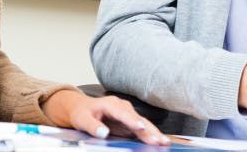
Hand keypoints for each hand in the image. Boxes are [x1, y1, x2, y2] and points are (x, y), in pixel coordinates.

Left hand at [42, 90, 169, 144]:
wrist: (83, 108)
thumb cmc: (83, 113)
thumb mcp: (82, 119)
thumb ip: (92, 126)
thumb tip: (104, 133)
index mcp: (111, 104)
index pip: (124, 113)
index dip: (132, 121)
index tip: (141, 128)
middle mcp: (123, 107)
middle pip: (138, 119)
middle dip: (149, 130)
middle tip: (159, 141)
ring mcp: (128, 114)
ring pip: (143, 124)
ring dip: (154, 133)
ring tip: (164, 142)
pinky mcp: (130, 122)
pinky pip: (142, 129)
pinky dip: (151, 135)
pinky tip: (159, 141)